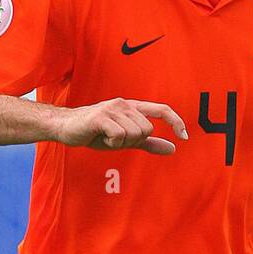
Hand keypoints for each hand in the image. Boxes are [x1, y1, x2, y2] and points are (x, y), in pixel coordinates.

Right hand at [51, 98, 186, 153]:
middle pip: (146, 130)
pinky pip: (119, 136)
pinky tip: (101, 137)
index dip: (176, 121)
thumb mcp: (126, 139)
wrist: (67, 128)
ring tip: (107, 137)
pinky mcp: (102, 116)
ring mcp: (113, 108)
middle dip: (133, 141)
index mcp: (132, 107)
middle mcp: (125, 104)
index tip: (185, 136)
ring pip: (134, 134)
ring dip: (121, 143)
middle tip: (115, 138)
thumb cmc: (97, 133)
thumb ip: (149, 144)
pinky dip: (112, 143)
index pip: (161, 110)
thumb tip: (173, 149)